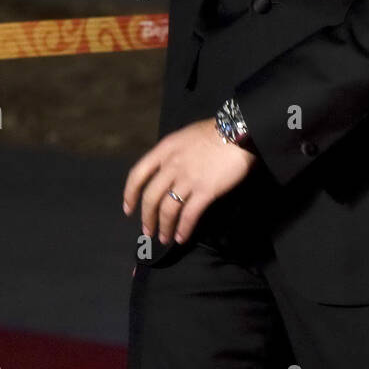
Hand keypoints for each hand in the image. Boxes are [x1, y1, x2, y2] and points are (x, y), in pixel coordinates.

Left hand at [122, 118, 256, 246]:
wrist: (239, 132)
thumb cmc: (215, 131)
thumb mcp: (185, 136)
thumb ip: (173, 154)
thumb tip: (167, 172)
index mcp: (164, 149)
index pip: (137, 174)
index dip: (130, 194)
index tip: (129, 209)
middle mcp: (172, 165)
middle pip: (151, 197)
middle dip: (147, 218)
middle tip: (148, 231)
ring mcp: (188, 179)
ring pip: (168, 209)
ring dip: (164, 227)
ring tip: (164, 238)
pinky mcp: (205, 191)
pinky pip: (189, 215)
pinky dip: (183, 229)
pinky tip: (181, 237)